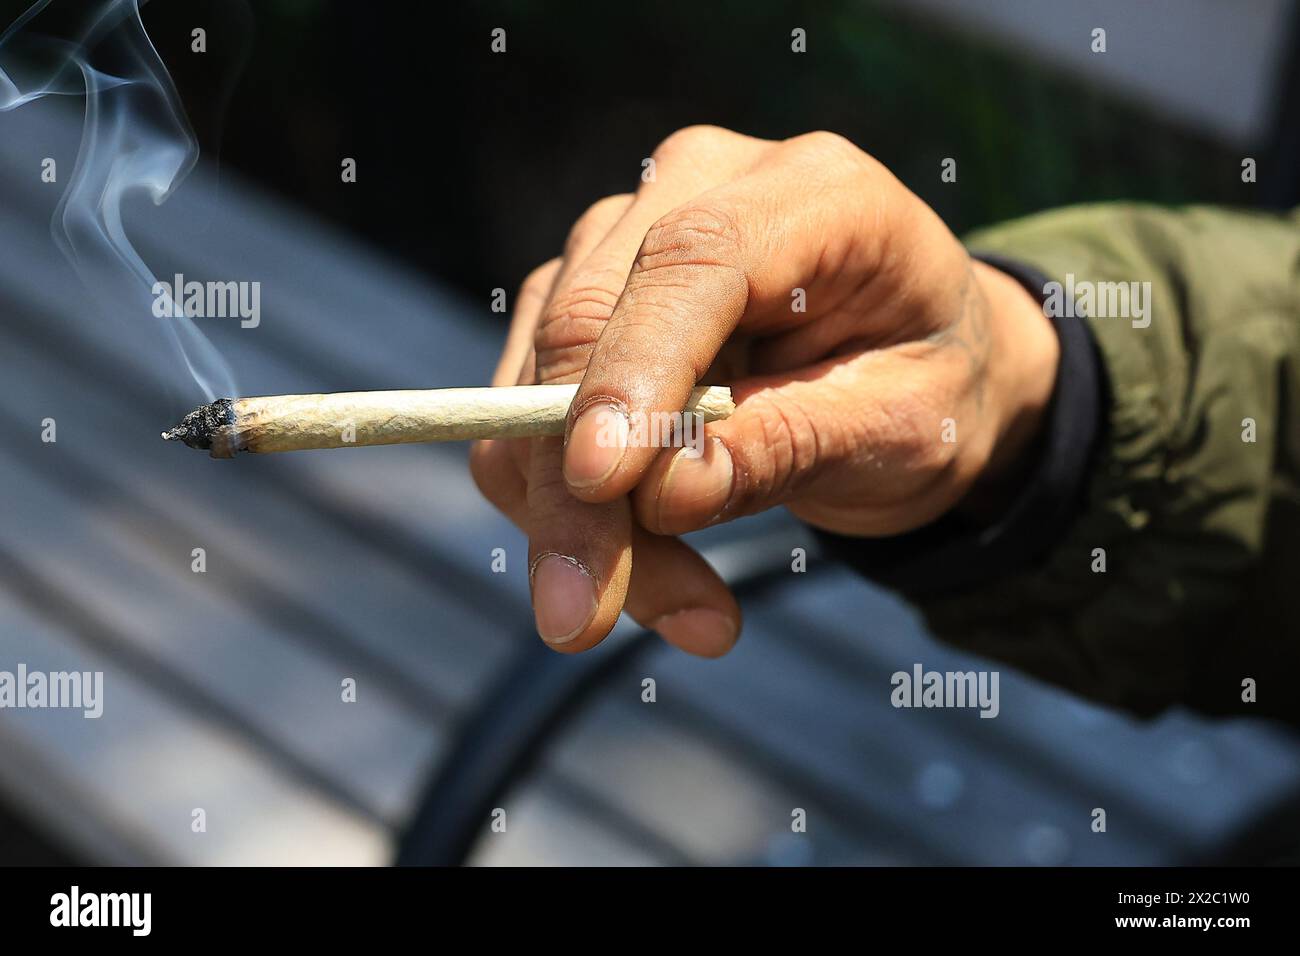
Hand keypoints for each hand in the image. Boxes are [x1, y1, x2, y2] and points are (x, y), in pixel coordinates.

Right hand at [471, 127, 1058, 655]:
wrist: (909, 375)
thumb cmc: (926, 386)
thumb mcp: (901, 428)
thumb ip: (791, 445)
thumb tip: (661, 495)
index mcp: (812, 190)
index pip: (692, 260)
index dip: (635, 370)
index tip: (601, 483)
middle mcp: (696, 190)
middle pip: (584, 324)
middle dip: (578, 490)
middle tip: (583, 620)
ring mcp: (622, 245)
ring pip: (535, 388)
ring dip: (583, 523)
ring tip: (692, 615)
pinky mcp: (580, 309)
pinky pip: (533, 424)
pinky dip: (575, 516)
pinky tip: (664, 581)